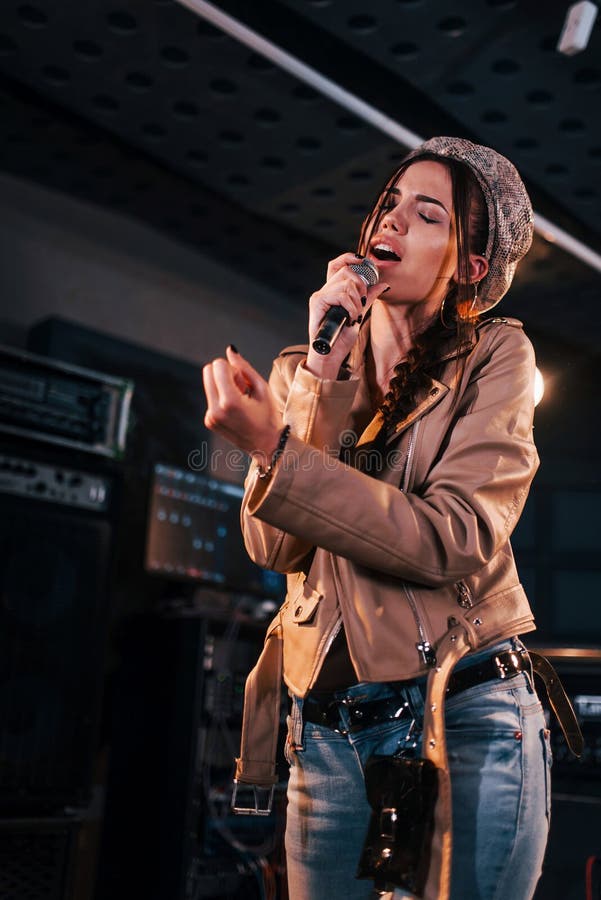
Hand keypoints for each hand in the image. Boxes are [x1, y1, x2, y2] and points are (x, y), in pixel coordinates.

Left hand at [202, 346, 283, 465]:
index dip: (233, 368)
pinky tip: (237, 409)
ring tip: (241, 399)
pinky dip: (222, 397)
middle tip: (241, 387)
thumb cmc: (269, 416)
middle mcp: (215, 410)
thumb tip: (229, 350)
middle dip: (224, 373)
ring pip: (208, 382)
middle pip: (208, 371)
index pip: (218, 365)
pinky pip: (211, 397)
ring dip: (223, 385)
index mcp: (229, 401)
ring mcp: (210, 417)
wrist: (267, 446)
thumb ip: (244, 367)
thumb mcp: (262, 388)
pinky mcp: (209, 421)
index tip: (244, 381)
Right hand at [306, 252, 387, 377]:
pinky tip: (350, 319)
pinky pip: (341, 295)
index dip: (349, 258)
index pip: (338, 264)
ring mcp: (319, 295)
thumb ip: (369, 298)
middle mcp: (324, 290)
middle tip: (362, 304)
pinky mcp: (317, 302)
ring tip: (354, 316)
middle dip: (361, 286)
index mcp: (333, 291)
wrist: (330, 355)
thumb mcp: (359, 314)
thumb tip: (383, 284)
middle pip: (346, 271)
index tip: (362, 261)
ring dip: (357, 301)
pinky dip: (351, 307)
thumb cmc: (341, 338)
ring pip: (346, 284)